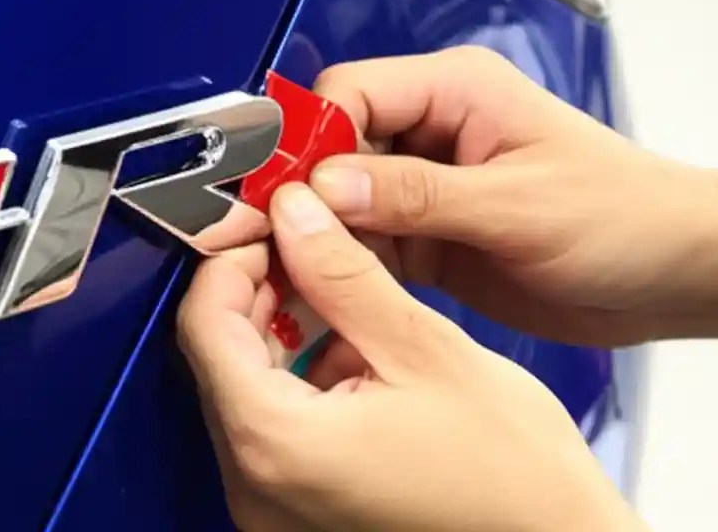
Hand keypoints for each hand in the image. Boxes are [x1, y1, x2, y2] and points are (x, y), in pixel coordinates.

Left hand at [178, 184, 643, 531]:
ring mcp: (271, 508)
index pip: (202, 326)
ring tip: (341, 295)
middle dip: (259, 293)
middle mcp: (255, 486)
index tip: (272, 229)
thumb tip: (295, 215)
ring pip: (244, 390)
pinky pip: (273, 431)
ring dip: (281, 334)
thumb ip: (343, 275)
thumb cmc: (514, 479)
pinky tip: (354, 354)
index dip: (233, 262)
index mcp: (277, 444)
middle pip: (218, 358)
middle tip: (309, 246)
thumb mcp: (425, 349)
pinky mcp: (296, 515)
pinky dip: (299, 382)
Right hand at [310, 46, 717, 344]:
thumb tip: (325, 186)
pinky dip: (341, 265)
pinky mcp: (426, 236)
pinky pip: (363, 243)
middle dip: (301, 192)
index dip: (309, 140)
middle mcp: (430, 132)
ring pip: (338, 200)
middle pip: (332, 147)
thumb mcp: (516, 206)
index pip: (348, 94)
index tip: (283, 192)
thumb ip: (417, 194)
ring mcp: (425, 186)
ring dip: (316, 234)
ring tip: (288, 271)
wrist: (672, 277)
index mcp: (454, 92)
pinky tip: (322, 290)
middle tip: (270, 238)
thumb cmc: (624, 217)